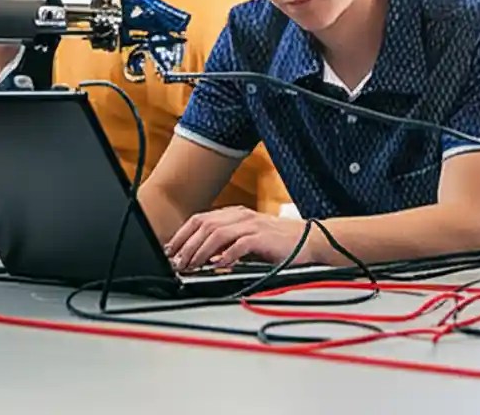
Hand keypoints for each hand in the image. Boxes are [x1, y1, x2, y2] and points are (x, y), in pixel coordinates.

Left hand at [166, 206, 313, 270]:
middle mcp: (242, 216)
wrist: (309, 241)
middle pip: (204, 224)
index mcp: (236, 214)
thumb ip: (226, 244)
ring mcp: (253, 225)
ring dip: (200, 251)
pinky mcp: (263, 238)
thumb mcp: (248, 239)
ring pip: (217, 233)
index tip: (170, 251)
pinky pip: (239, 244)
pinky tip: (218, 265)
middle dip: (186, 244)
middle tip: (177, 262)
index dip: (182, 234)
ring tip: (191, 266)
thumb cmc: (279, 243)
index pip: (200, 219)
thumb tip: (202, 256)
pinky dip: (226, 255)